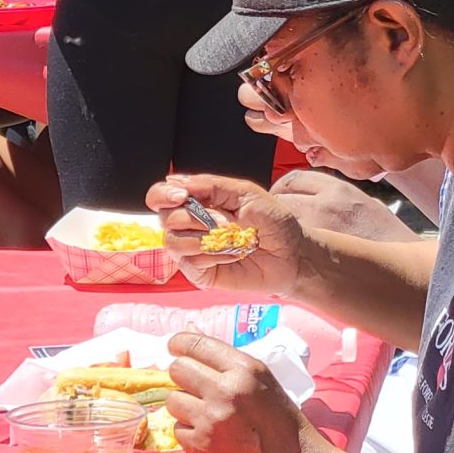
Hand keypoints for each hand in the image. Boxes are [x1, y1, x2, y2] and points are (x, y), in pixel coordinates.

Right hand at [150, 172, 306, 296]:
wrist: (292, 254)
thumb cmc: (273, 222)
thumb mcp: (247, 194)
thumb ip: (212, 186)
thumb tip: (175, 180)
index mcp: (199, 202)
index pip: (161, 195)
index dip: (163, 194)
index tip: (182, 196)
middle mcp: (189, 225)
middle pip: (165, 218)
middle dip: (196, 217)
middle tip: (227, 221)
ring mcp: (191, 250)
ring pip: (172, 241)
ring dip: (206, 238)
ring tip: (233, 238)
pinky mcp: (198, 272)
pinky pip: (189, 262)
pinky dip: (213, 255)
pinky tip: (232, 255)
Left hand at [164, 330, 326, 452]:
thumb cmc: (281, 420)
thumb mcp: (263, 380)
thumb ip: (226, 360)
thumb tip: (190, 332)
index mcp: (245, 369)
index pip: (197, 344)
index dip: (180, 343)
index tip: (174, 346)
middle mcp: (226, 390)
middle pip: (178, 370)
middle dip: (182, 376)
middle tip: (194, 386)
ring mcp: (211, 418)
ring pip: (173, 400)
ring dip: (185, 406)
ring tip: (207, 415)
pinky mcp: (200, 444)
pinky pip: (178, 429)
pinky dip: (189, 432)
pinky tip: (210, 436)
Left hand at [270, 169, 416, 243]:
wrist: (400, 269)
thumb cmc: (386, 239)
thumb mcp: (367, 205)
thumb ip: (340, 197)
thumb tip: (313, 197)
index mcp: (341, 189)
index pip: (295, 178)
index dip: (282, 188)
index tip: (280, 198)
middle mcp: (325, 204)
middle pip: (280, 196)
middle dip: (272, 206)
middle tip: (271, 220)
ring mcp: (316, 229)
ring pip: (277, 218)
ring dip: (270, 226)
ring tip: (276, 238)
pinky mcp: (310, 253)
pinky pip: (284, 243)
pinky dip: (280, 245)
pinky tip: (286, 253)